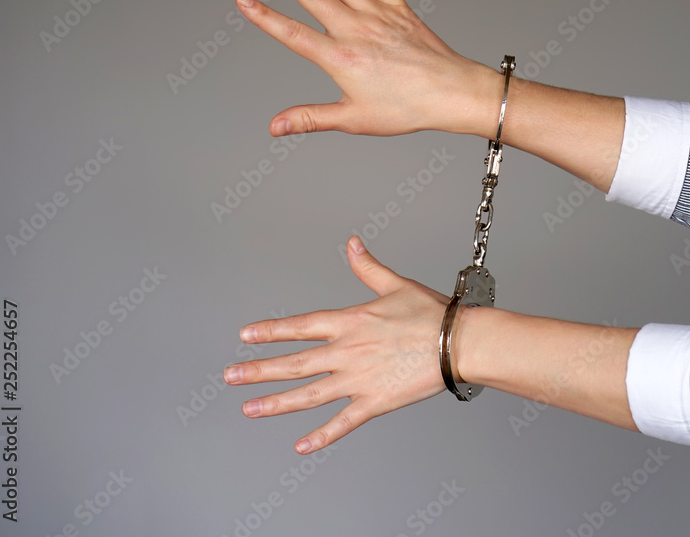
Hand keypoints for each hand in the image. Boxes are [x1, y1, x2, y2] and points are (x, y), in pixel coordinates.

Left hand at [224, 236, 449, 453]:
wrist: (459, 343)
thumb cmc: (432, 313)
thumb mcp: (396, 285)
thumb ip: (368, 267)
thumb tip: (351, 242)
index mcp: (350, 323)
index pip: (301, 326)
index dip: (272, 330)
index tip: (246, 335)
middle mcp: (347, 352)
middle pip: (295, 363)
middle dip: (259, 370)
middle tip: (230, 377)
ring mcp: (359, 380)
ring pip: (309, 394)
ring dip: (277, 403)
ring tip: (249, 409)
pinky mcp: (375, 403)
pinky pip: (343, 423)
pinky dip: (322, 436)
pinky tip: (301, 446)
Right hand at [236, 0, 497, 137]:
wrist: (450, 93)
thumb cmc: (406, 109)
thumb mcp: (353, 118)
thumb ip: (310, 117)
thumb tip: (275, 126)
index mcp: (340, 58)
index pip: (292, 34)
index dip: (264, 17)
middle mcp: (355, 30)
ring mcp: (378, 16)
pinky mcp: (399, 10)